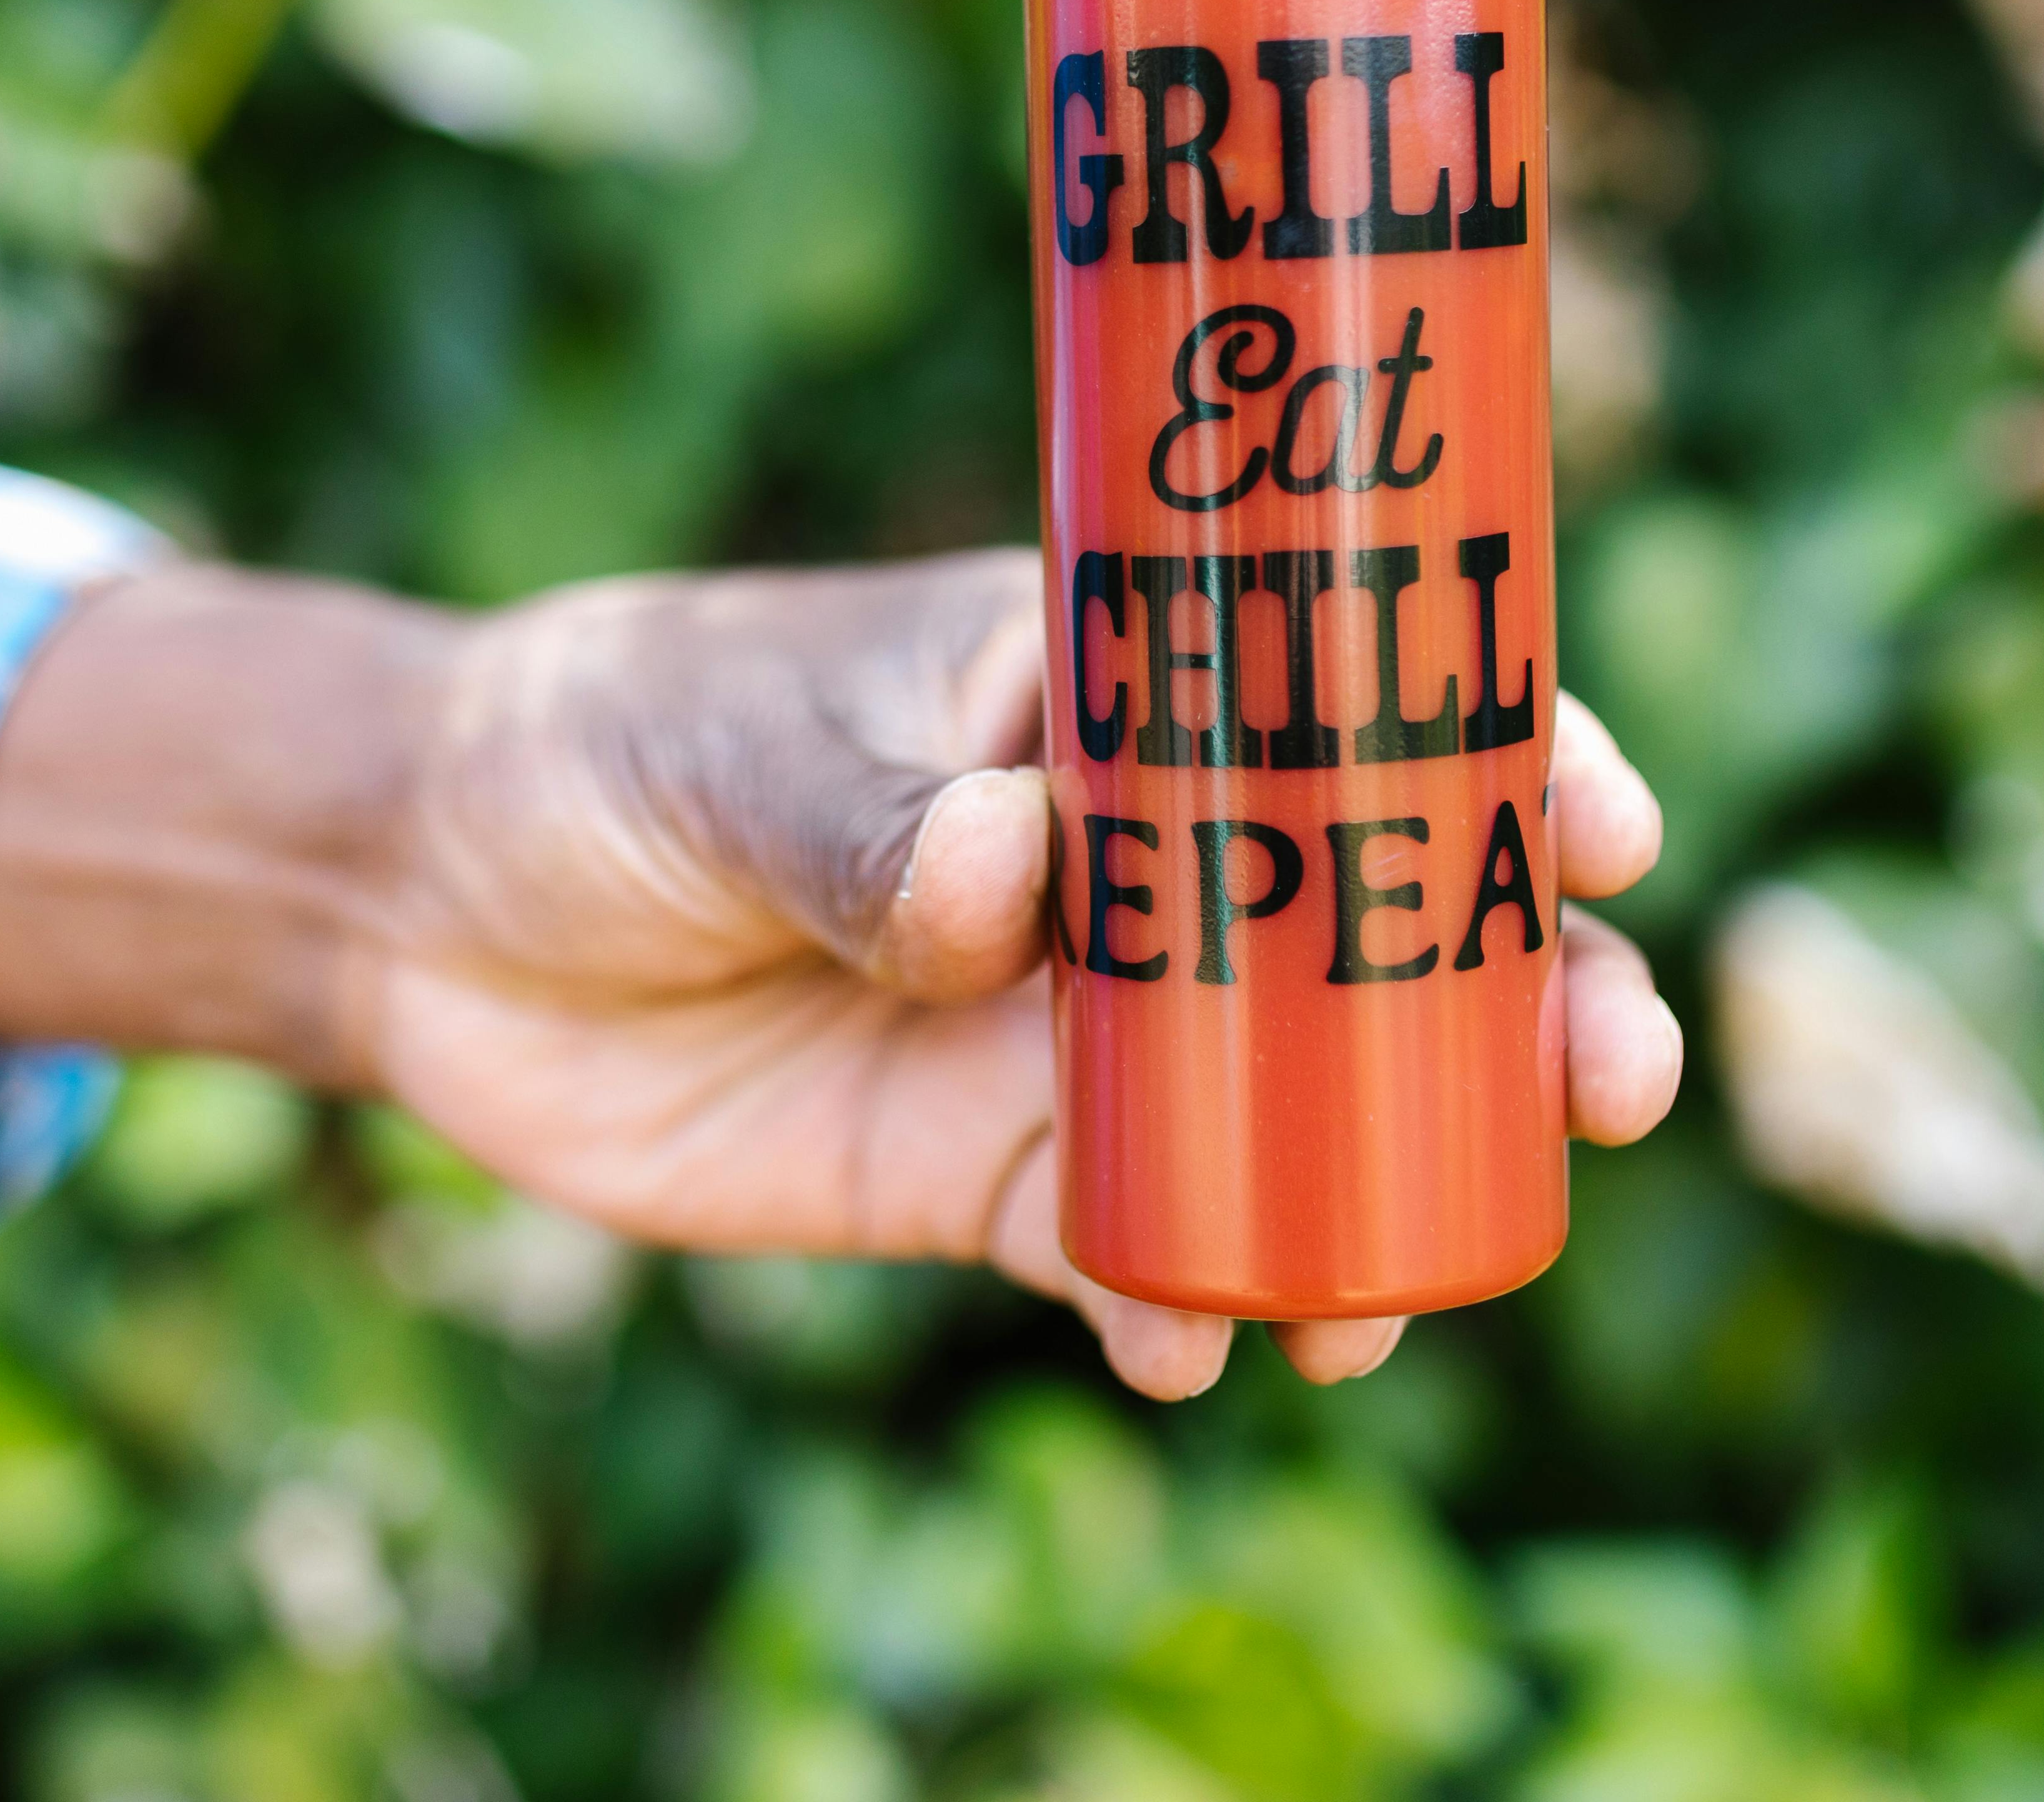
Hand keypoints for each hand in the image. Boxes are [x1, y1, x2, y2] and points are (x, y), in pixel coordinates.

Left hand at [0, 551, 1683, 1397]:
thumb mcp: (737, 748)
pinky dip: (1184, 1305)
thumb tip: (1012, 878)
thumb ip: (876, 823)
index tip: (1597, 820)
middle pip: (1386, 936)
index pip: (1354, 703)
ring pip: (1296, 1114)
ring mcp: (1075, 1027)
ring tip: (1408, 1281)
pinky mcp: (987, 1172)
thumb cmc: (607, 742)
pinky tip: (1194, 1351)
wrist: (429, 910)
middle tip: (1613, 1076)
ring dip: (1387, 1192)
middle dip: (1522, 1008)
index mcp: (1112, 692)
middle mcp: (1138, 864)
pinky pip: (1136, 1248)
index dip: (1503, 755)